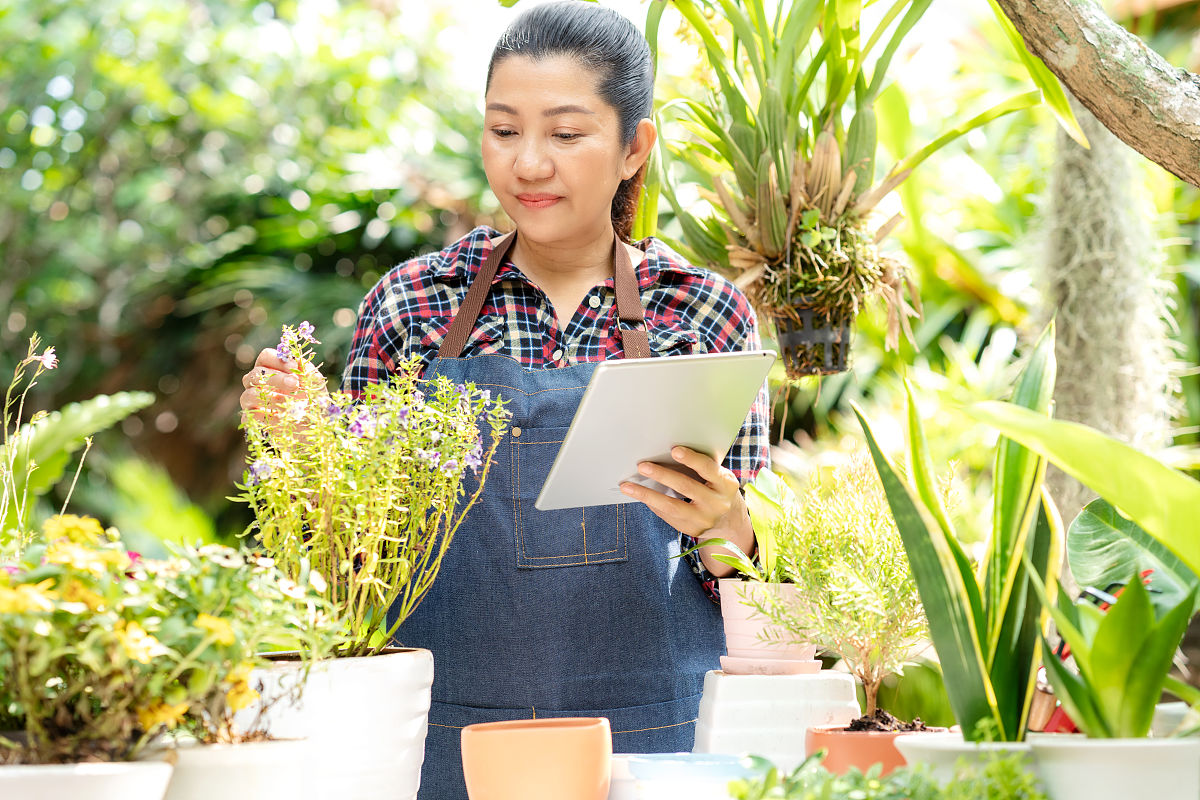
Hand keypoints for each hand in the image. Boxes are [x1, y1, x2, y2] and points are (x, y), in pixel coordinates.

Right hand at [238, 348, 326, 427]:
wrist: (315, 426)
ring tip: (288, 403)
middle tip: (295, 385)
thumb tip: (297, 361)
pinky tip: (281, 417)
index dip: (277, 360)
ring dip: (270, 398)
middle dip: (276, 378)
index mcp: (272, 369)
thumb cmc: (313, 400)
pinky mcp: (254, 420)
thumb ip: (307, 370)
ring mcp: (253, 402)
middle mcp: (259, 384)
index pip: (265, 356)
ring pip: (249, 395)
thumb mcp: (315, 384)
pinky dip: (264, 416)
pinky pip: (250, 416)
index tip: (294, 367)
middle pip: (256, 374)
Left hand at [619, 446, 754, 576]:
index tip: (674, 450)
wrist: (729, 521)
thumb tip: (667, 452)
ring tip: (627, 486)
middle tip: (642, 466)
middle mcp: (718, 504)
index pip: (708, 469)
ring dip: (647, 494)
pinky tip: (639, 495)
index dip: (691, 459)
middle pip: (686, 487)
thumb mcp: (719, 477)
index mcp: (726, 484)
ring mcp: (704, 519)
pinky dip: (652, 503)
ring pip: (672, 506)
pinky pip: (668, 516)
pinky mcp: (691, 529)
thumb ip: (702, 466)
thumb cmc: (717, 488)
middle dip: (663, 475)